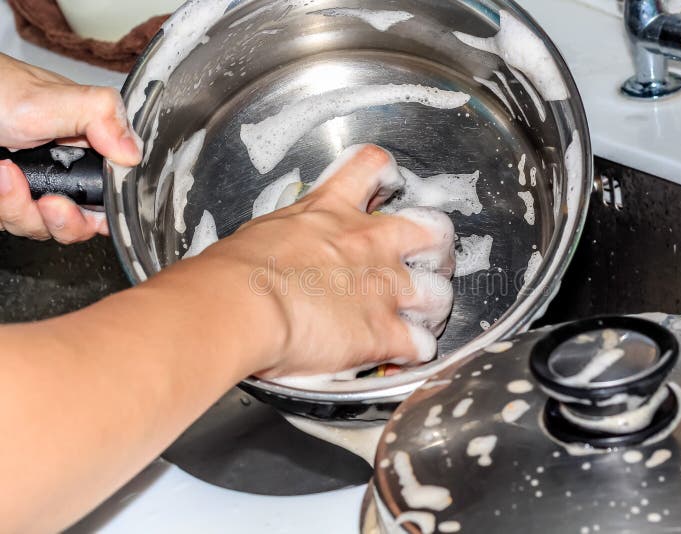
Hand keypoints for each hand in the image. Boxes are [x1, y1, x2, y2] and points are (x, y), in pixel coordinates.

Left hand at [0, 53, 141, 242]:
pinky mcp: (9, 199)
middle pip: (80, 223)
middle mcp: (66, 171)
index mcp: (90, 149)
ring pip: (41, 227)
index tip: (80, 206)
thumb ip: (101, 116)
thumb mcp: (54, 98)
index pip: (114, 197)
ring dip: (19, 207)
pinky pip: (12, 220)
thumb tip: (135, 151)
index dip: (103, 213)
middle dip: (60, 220)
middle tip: (45, 203)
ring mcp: (36, 187)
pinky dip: (2, 204)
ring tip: (5, 173)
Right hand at [155, 145, 454, 378]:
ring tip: (423, 319)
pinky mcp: (384, 333)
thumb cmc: (234, 272)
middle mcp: (369, 244)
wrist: (241, 305)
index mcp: (334, 212)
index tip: (387, 188)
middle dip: (436, 249)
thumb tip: (283, 254)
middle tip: (424, 264)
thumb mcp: (265, 233)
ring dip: (434, 308)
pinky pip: (422, 345)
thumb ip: (292, 239)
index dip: (387, 176)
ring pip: (440, 293)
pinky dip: (416, 353)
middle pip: (433, 230)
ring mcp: (384, 289)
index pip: (372, 167)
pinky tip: (404, 357)